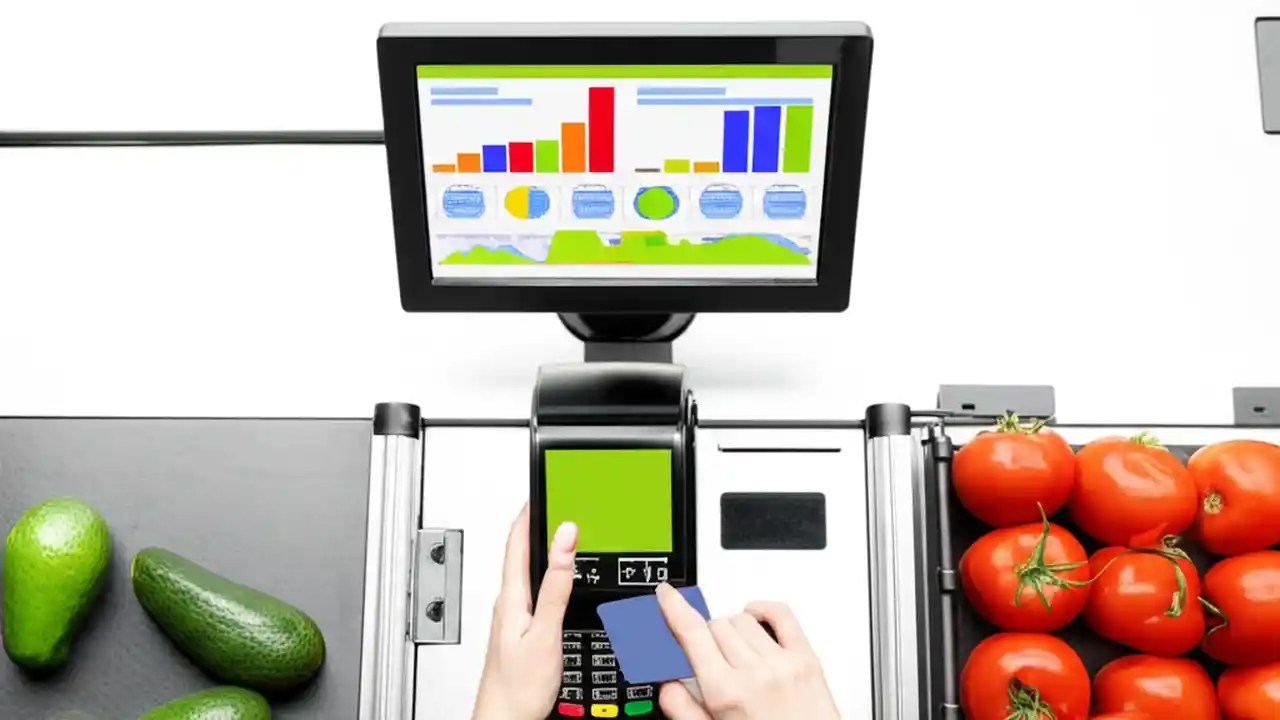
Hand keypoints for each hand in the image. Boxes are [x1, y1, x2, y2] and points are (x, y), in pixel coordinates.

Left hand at [473, 504, 577, 719]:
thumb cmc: (519, 686)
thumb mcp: (545, 631)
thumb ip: (556, 585)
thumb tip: (565, 539)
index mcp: (512, 597)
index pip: (517, 543)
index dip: (528, 515)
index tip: (540, 493)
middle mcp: (508, 603)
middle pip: (519, 554)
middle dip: (534, 527)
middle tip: (550, 504)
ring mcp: (511, 618)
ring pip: (525, 573)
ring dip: (538, 551)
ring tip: (553, 533)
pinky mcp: (518, 631)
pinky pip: (530, 592)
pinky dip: (542, 576)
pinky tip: (552, 580)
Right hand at [655, 583, 839, 719]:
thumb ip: (685, 710)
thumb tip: (668, 685)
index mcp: (726, 693)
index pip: (692, 633)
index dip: (674, 608)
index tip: (666, 595)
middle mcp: (754, 673)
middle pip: (715, 625)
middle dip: (706, 637)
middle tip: (710, 658)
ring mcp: (782, 663)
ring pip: (742, 619)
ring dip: (732, 629)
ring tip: (736, 653)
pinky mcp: (806, 659)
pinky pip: (781, 614)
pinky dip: (764, 610)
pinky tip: (757, 622)